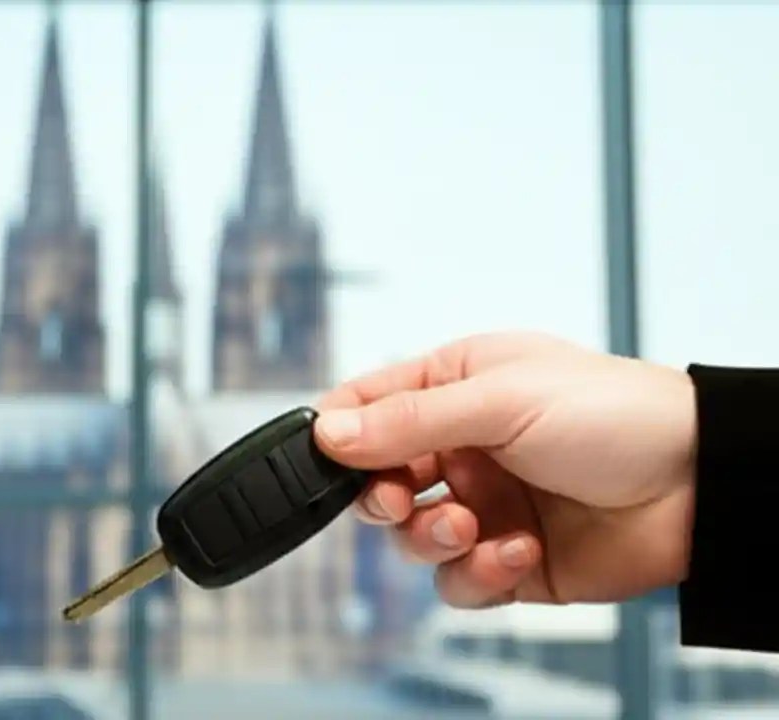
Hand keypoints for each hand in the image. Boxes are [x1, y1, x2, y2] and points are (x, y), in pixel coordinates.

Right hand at [313, 331, 696, 608]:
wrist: (701, 486)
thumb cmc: (616, 414)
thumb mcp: (500, 400)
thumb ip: (408, 421)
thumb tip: (328, 433)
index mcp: (455, 387)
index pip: (369, 405)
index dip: (339, 433)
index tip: (325, 458)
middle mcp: (463, 447)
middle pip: (380, 481)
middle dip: (382, 497)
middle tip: (400, 501)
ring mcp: (486, 505)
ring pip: (414, 538)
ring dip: (432, 538)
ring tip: (471, 527)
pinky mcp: (510, 561)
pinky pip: (460, 582)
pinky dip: (477, 574)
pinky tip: (516, 552)